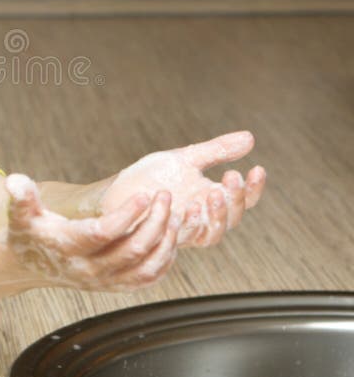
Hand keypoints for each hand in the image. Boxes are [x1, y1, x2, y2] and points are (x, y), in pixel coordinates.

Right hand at [5, 174, 179, 292]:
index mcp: (68, 248)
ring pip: (145, 268)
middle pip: (131, 250)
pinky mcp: (114, 286)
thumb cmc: (28, 232)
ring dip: (166, 242)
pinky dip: (165, 260)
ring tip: (175, 214)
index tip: (143, 195)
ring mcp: (103, 281)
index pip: (103, 234)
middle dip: (154, 222)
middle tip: (165, 197)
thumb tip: (14, 181)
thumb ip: (21, 196)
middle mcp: (88, 270)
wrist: (29, 265)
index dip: (126, 215)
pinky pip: (147, 279)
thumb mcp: (20, 213)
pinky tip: (170, 236)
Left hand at [99, 131, 266, 246]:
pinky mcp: (165, 236)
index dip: (254, 187)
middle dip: (235, 198)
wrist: (119, 190)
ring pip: (212, 234)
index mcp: (211, 198)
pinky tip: (190, 207)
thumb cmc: (151, 177)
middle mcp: (202, 218)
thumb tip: (250, 137)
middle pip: (232, 218)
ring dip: (217, 214)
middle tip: (231, 177)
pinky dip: (190, 224)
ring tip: (214, 192)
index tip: (258, 168)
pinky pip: (184, 238)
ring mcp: (185, 229)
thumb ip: (217, 151)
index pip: (243, 199)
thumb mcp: (186, 158)